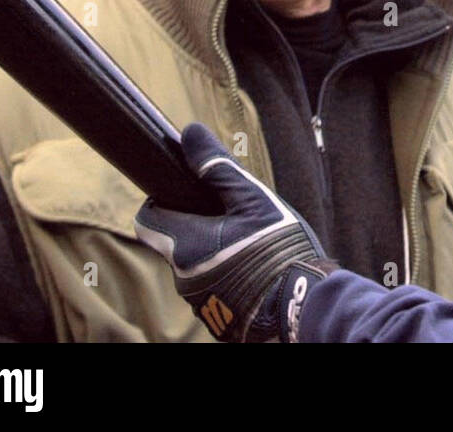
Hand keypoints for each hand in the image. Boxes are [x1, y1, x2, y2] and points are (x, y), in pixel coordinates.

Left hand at [134, 122, 334, 341]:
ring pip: (193, 265)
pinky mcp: (216, 318)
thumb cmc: (280, 249)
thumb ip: (218, 169)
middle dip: (197, 226)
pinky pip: (211, 287)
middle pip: (174, 240)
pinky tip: (255, 269)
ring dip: (212, 251)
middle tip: (234, 218)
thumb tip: (190, 134)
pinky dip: (225, 274)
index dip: (163, 201)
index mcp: (185, 244)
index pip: (147, 217)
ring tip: (251, 245)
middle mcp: (182, 277)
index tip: (188, 194)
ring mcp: (198, 301)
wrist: (305, 306)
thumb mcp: (254, 201)